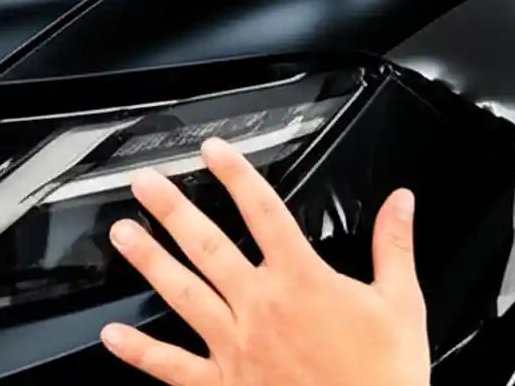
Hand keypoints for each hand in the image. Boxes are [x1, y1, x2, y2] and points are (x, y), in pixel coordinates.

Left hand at [100, 138, 429, 385]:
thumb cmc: (384, 375)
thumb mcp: (400, 303)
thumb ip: (394, 245)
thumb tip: (400, 202)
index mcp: (303, 281)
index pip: (264, 213)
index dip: (236, 176)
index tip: (214, 151)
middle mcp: (262, 308)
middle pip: (209, 247)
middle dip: (173, 210)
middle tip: (145, 183)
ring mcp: (238, 347)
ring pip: (184, 294)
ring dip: (150, 261)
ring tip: (123, 234)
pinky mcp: (226, 385)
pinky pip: (174, 367)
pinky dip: (141, 352)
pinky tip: (114, 336)